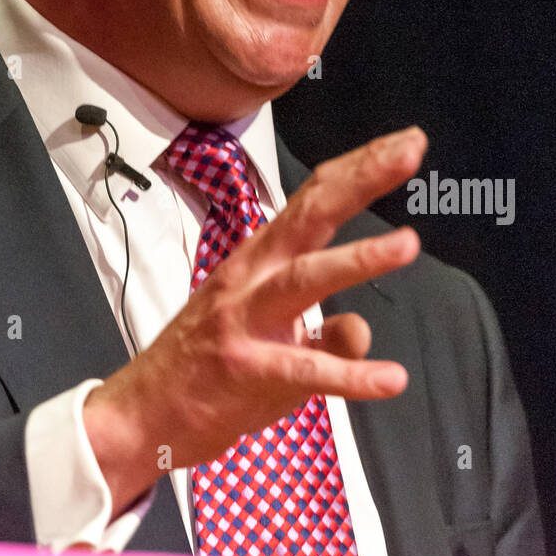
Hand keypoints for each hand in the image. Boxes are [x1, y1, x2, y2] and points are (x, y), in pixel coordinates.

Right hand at [83, 125, 426, 517]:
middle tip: (411, 150)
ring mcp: (246, 321)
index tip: (406, 143)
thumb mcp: (272, 339)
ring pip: (305, 279)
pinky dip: (350, 375)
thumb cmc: (208, 366)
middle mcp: (252, 277)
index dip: (359, 168)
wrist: (145, 413)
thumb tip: (358, 329)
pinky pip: (306, 369)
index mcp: (259, 258)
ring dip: (357, 259)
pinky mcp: (247, 370)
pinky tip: (391, 379)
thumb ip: (323, 331)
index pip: (313, 199)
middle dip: (362, 180)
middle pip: (312, 216)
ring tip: (408, 243)